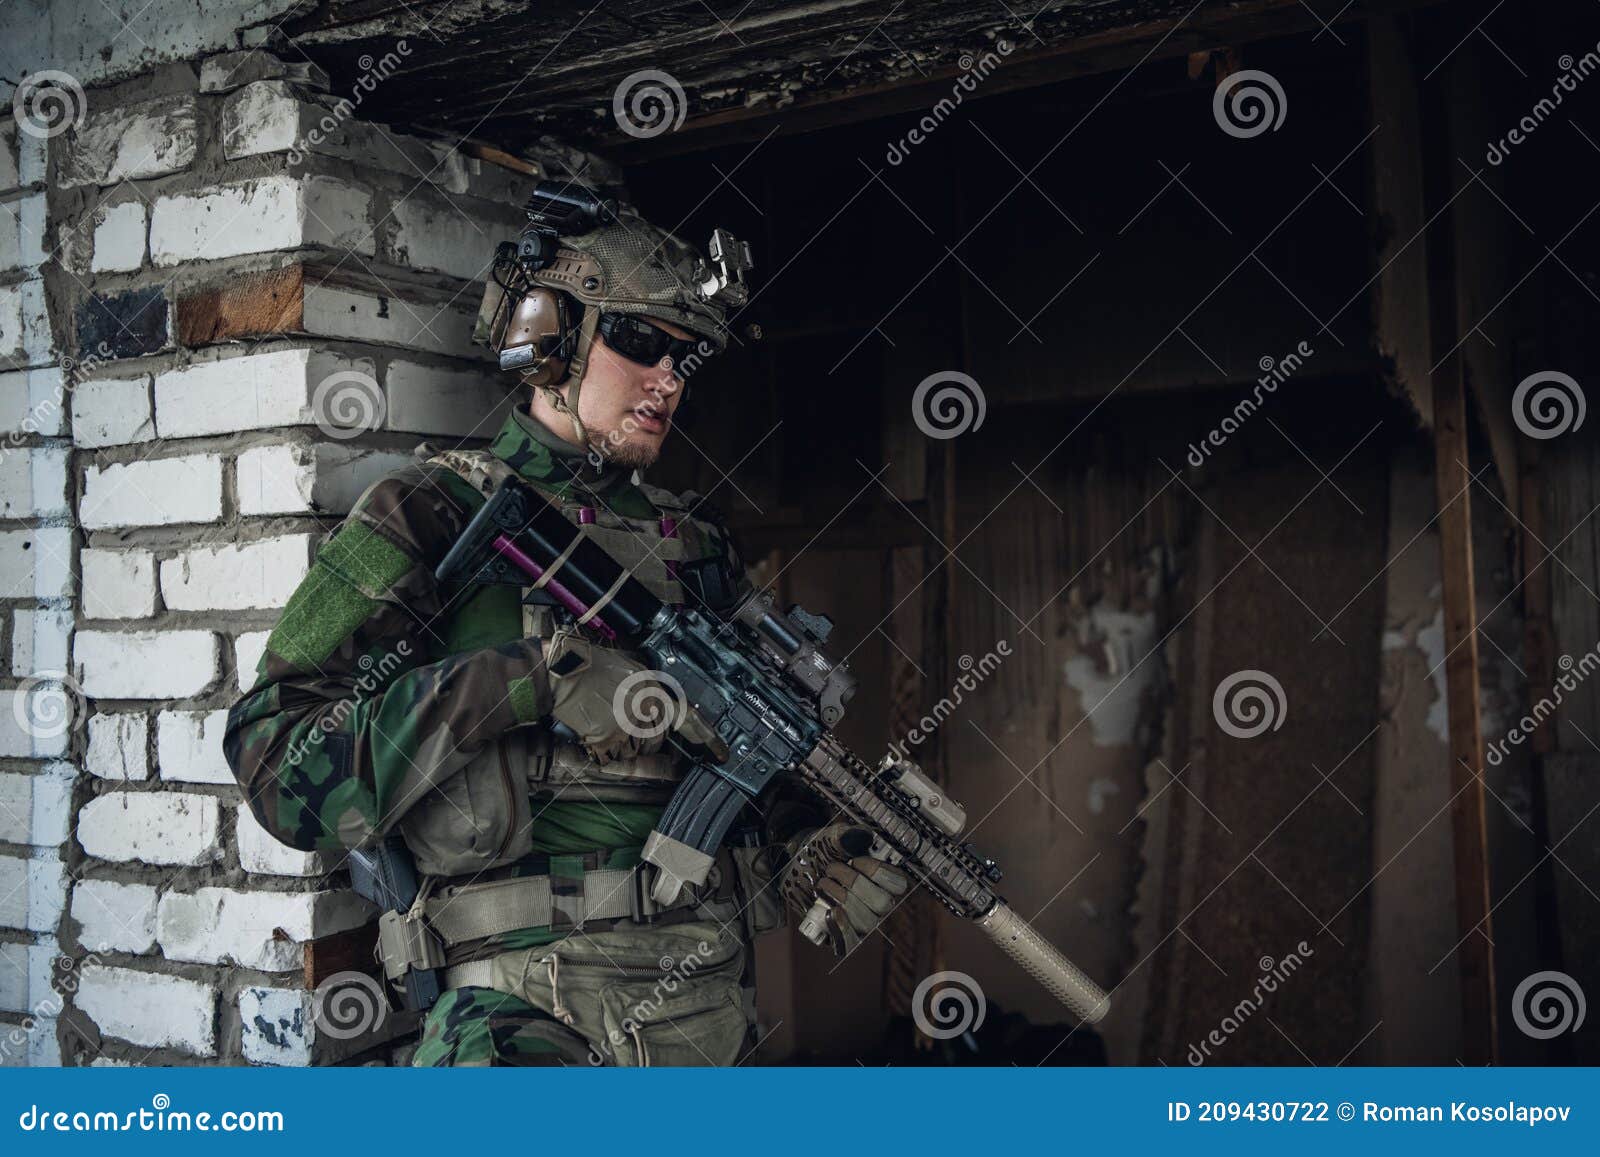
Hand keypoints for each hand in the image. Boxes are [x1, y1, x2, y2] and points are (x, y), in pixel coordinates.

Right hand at [546, 629, 725, 763]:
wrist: (560, 673)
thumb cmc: (589, 665)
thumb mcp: (629, 664)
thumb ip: (648, 683)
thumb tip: (661, 698)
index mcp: (652, 688)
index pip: (685, 717)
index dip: (706, 737)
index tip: (719, 753)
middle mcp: (644, 707)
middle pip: (657, 739)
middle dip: (646, 739)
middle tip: (628, 728)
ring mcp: (626, 724)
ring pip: (637, 749)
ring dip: (626, 744)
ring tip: (607, 725)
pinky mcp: (607, 738)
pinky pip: (615, 755)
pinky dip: (607, 750)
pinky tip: (596, 733)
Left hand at [779, 823, 909, 955]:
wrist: (797, 867)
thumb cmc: (821, 852)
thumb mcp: (832, 839)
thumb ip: (846, 836)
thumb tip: (862, 835)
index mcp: (884, 878)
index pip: (899, 883)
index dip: (878, 872)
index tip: (855, 860)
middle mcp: (878, 902)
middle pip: (882, 903)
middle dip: (854, 883)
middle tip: (832, 869)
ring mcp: (862, 920)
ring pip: (865, 920)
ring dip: (840, 897)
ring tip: (823, 882)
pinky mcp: (842, 933)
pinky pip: (849, 941)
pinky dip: (841, 928)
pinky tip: (831, 912)